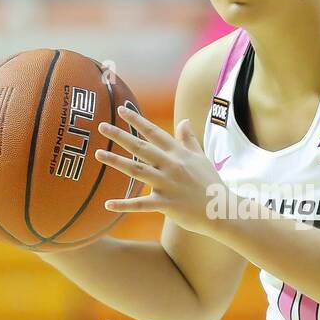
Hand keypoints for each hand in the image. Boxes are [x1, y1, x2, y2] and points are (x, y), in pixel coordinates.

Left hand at [94, 105, 224, 237]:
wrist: (222, 209)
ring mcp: (167, 184)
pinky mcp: (166, 204)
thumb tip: (183, 120)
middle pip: (141, 147)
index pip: (154, 133)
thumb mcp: (201, 158)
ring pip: (137, 170)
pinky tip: (108, 204)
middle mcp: (171, 165)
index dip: (137, 120)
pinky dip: (124, 205)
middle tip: (101, 126)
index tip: (121, 110)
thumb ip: (189, 139)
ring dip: (116, 162)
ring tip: (98, 154)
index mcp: (178, 154)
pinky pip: (141, 204)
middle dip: (120, 136)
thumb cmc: (210, 183)